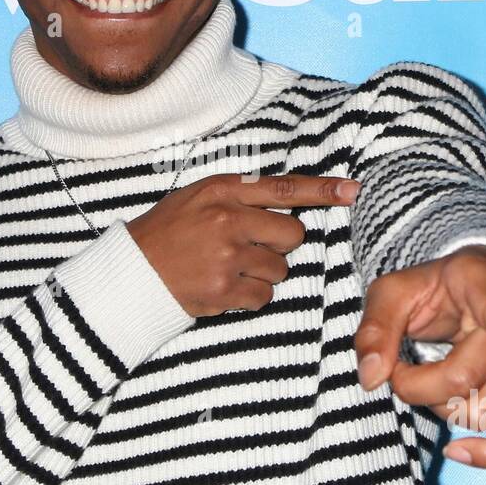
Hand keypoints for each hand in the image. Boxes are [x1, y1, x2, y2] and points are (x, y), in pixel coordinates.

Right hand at [128, 173, 360, 317]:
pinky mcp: (223, 289)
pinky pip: (264, 297)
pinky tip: (224, 288)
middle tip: (248, 249)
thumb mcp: (196, 198)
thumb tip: (287, 200)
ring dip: (262, 274)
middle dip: (279, 246)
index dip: (323, 189)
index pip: (284, 187)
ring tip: (227, 269)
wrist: (131, 271)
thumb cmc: (167, 233)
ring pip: (280, 270)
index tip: (354, 191)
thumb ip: (238, 195)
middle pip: (292, 235)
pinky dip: (250, 297)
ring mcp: (226, 255)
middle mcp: (227, 219)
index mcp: (221, 191)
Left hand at [354, 248, 485, 467]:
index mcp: (484, 287)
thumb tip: (372, 379)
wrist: (476, 285)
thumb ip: (376, 328)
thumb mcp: (392, 292)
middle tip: (399, 367)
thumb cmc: (431, 289)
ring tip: (430, 384)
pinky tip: (456, 452)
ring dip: (444, 410)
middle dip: (418, 385)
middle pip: (468, 378)